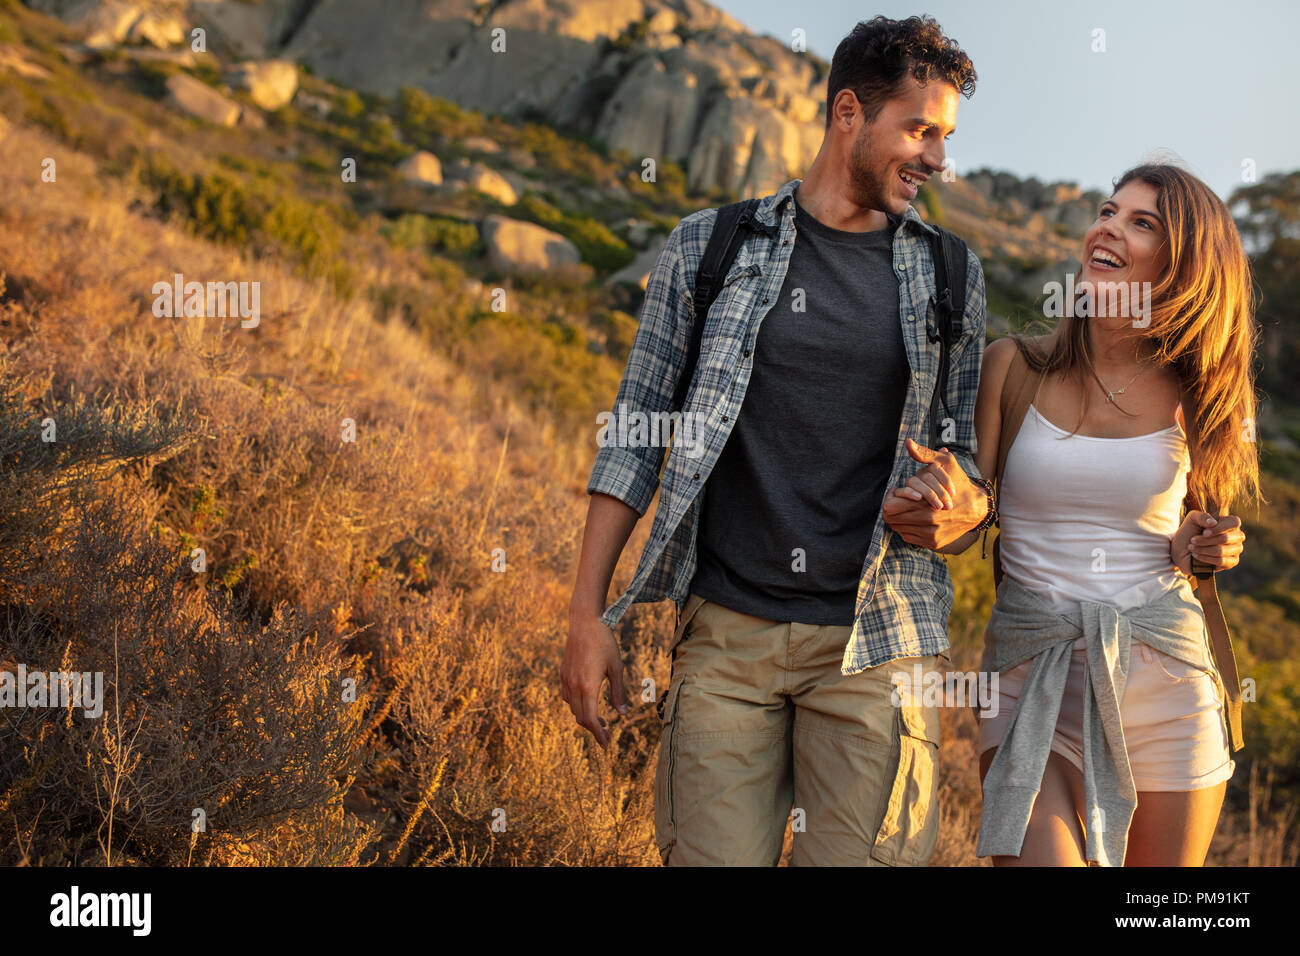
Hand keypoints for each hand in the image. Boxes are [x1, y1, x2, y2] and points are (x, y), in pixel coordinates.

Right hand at [560, 609, 629, 749]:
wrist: (585, 622)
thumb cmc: (604, 643)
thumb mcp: (617, 668)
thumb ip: (619, 693)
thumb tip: (623, 714)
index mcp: (587, 687)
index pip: (590, 720)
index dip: (597, 734)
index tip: (605, 743)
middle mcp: (573, 686)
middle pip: (580, 717)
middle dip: (593, 728)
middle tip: (606, 732)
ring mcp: (566, 679)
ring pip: (572, 708)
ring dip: (584, 716)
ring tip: (600, 718)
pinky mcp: (563, 672)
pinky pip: (567, 696)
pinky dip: (577, 704)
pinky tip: (587, 700)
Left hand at [881, 439, 988, 550]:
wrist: (978, 508)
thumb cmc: (959, 483)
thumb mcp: (944, 464)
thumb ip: (924, 454)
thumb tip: (908, 443)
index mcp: (925, 504)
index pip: (889, 507)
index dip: (891, 498)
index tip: (898, 491)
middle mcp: (926, 523)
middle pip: (891, 519)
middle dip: (894, 508)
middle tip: (902, 499)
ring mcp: (930, 535)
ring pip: (899, 529)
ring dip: (900, 518)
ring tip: (910, 507)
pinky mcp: (934, 544)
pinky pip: (909, 537)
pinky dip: (910, 528)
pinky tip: (917, 518)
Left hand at [1171, 511, 1244, 575]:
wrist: (1181, 550)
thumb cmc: (1189, 532)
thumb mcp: (1192, 520)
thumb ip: (1202, 516)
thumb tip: (1213, 523)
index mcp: (1230, 523)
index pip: (1234, 523)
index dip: (1219, 528)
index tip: (1204, 533)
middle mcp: (1237, 536)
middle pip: (1226, 538)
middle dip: (1205, 540)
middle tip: (1192, 540)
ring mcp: (1236, 550)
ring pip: (1221, 550)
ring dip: (1202, 549)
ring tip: (1191, 547)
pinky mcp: (1231, 562)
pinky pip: (1221, 561)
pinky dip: (1205, 558)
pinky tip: (1196, 555)